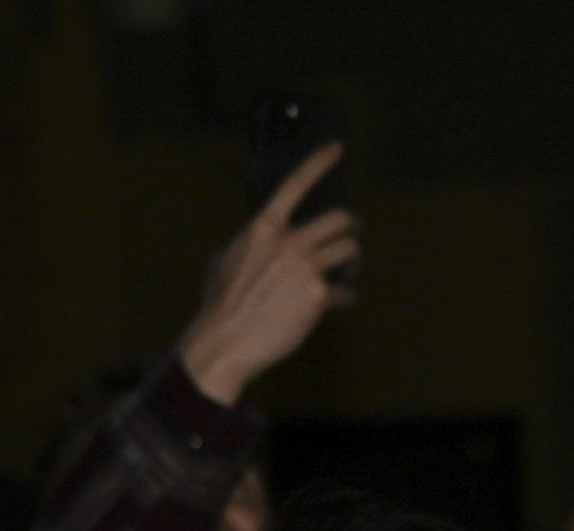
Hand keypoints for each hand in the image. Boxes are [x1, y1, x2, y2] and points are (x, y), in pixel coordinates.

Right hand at [176, 147, 360, 401]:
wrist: (225, 341)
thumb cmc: (221, 303)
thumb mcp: (226, 258)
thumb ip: (250, 242)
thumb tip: (259, 240)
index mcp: (263, 227)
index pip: (296, 183)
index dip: (320, 161)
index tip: (338, 147)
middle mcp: (288, 242)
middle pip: (340, 219)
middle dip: (349, 227)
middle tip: (349, 234)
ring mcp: (306, 268)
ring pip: (350, 250)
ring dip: (353, 260)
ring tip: (348, 268)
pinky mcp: (318, 296)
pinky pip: (345, 291)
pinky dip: (344, 297)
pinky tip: (339, 302)